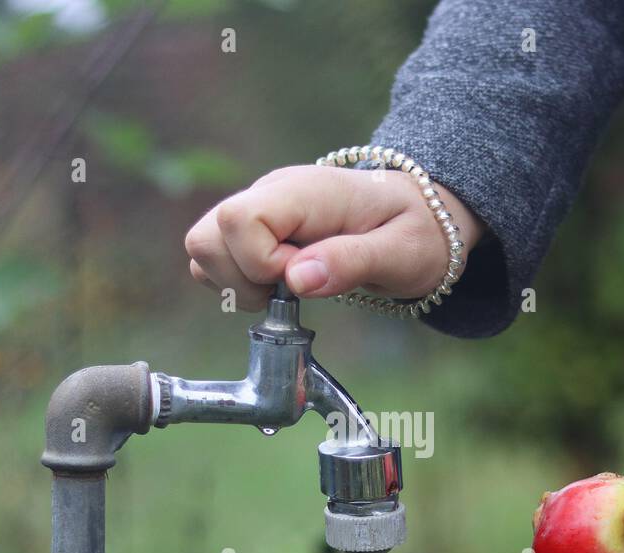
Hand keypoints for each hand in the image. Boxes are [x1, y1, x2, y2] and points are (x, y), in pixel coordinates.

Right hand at [184, 164, 483, 310]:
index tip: (302, 279)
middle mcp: (270, 193)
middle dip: (240, 280)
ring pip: (202, 248)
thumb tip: (297, 279)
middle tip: (290, 290)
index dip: (261, 263)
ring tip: (286, 288)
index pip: (238, 219)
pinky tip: (278, 285)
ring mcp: (257, 208)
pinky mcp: (252, 227)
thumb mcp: (401, 253)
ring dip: (236, 284)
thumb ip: (351, 262)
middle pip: (205, 235)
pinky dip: (237, 282)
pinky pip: (215, 258)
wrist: (421, 216)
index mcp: (304, 191)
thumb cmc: (415, 232)